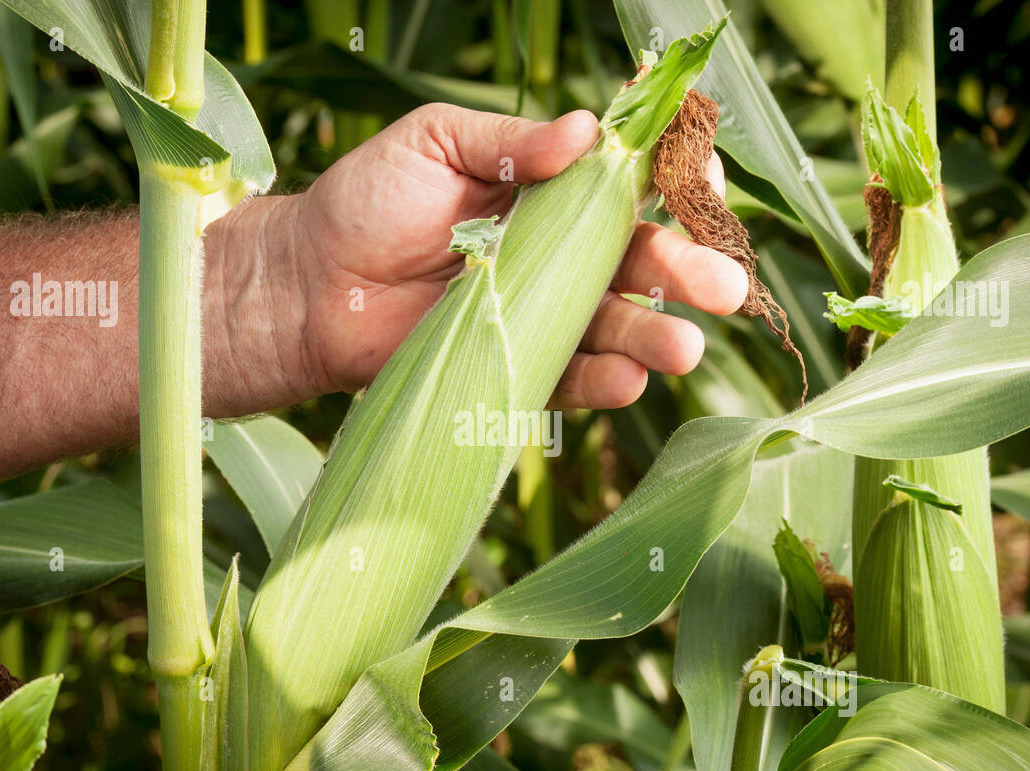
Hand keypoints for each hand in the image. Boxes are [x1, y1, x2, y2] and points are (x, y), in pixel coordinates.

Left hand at [288, 104, 747, 407]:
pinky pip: (568, 377)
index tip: (703, 188)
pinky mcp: (514, 366)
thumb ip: (508, 140)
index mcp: (549, 189)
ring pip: (615, 325)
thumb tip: (587, 130)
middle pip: (639, 260)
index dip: (675, 185)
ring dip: (653, 337)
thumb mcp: (432, 143)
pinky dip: (600, 381)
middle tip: (723, 290)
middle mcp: (558, 252)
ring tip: (683, 350)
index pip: (630, 184)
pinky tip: (628, 381)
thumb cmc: (364, 202)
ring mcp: (540, 313)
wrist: (306, 285)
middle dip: (686, 272)